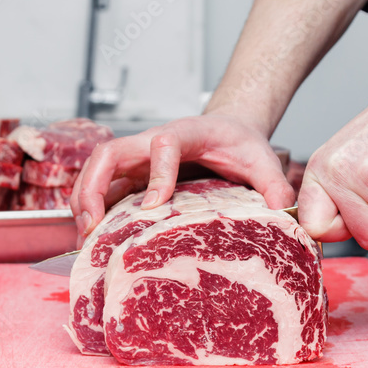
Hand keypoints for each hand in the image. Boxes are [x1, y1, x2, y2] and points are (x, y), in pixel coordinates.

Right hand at [70, 114, 295, 244]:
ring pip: (97, 169)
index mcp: (188, 133)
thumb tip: (283, 213)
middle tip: (92, 225)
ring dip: (84, 199)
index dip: (157, 171)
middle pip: (109, 152)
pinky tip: (92, 237)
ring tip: (86, 236)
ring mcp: (139, 159)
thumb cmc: (242, 144)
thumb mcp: (263, 161)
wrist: (230, 130)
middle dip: (95, 186)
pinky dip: (90, 208)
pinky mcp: (133, 176)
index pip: (164, 143)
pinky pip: (102, 186)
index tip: (158, 205)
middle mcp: (153, 142)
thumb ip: (274, 184)